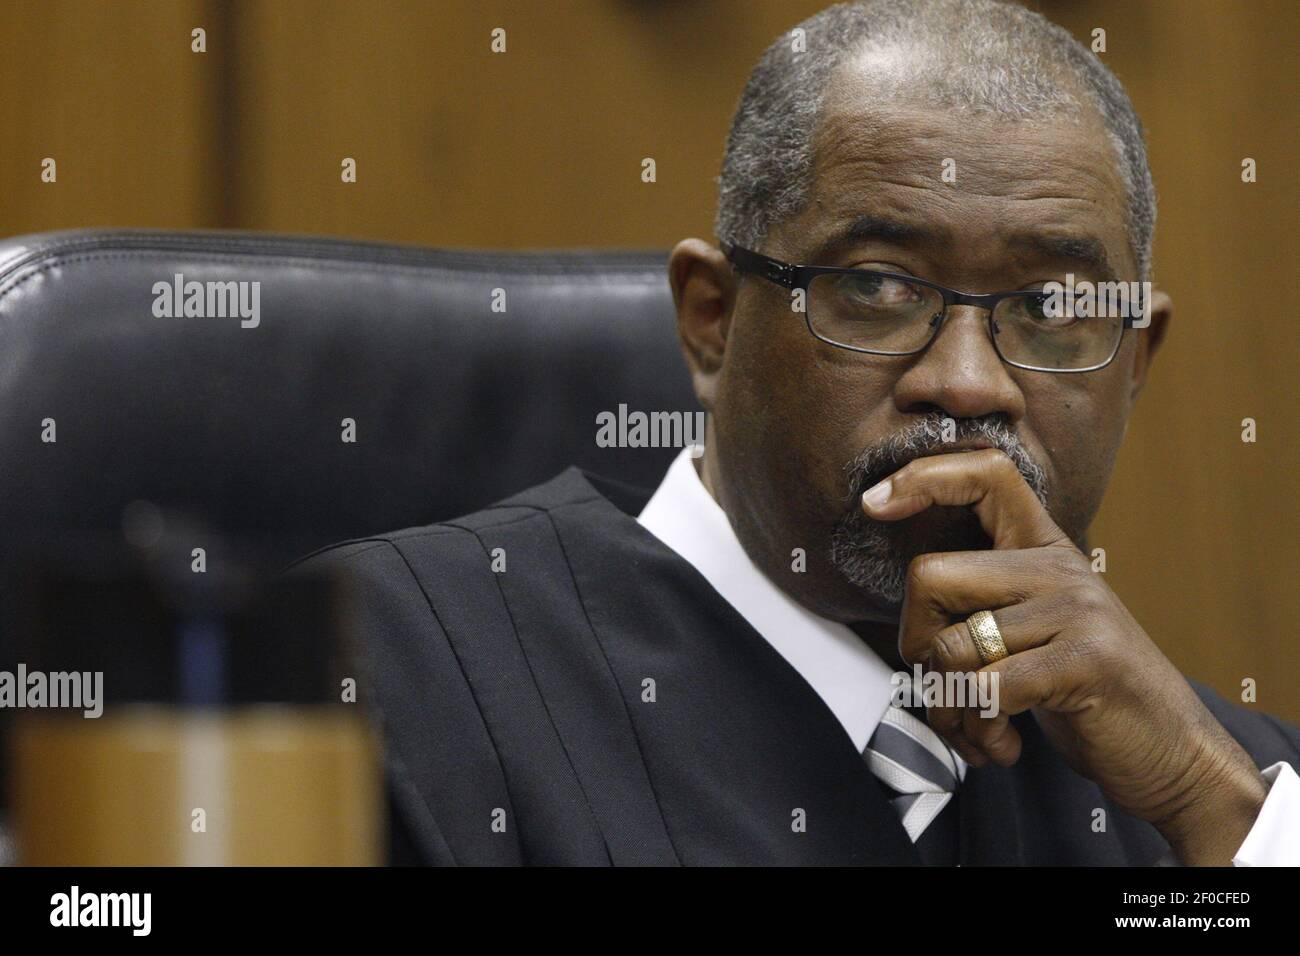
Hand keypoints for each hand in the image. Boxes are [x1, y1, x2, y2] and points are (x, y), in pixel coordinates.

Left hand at [862, 449, 1270, 864]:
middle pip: (929, 577)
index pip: (986, 473)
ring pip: (950, 646)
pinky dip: (978, 729)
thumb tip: (908, 605)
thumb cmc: (1085, 693)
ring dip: (946, 707)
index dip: (925, 477)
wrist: (1174, 754)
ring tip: (976, 729)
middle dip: (915, 645)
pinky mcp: (1087, 661)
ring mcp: (1077, 610)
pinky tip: (1002, 743)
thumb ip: (986, 600)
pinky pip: (986, 688)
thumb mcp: (1037, 627)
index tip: (874, 503)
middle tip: (941, 688)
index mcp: (1044, 548)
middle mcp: (1060, 567)